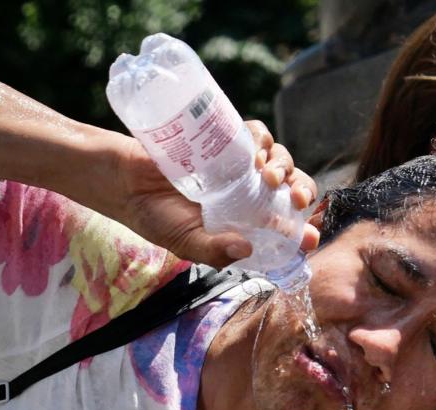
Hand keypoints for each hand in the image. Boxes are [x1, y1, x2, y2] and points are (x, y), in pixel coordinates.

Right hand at [111, 120, 319, 268]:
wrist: (125, 182)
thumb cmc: (155, 217)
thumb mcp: (184, 242)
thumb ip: (212, 250)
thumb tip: (244, 251)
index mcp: (245, 220)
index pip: (284, 223)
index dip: (302, 228)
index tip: (310, 236)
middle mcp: (248, 192)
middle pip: (291, 186)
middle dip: (302, 190)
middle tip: (297, 199)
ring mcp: (238, 164)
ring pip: (279, 158)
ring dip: (284, 166)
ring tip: (268, 177)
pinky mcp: (225, 138)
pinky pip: (255, 134)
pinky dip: (261, 140)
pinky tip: (254, 153)